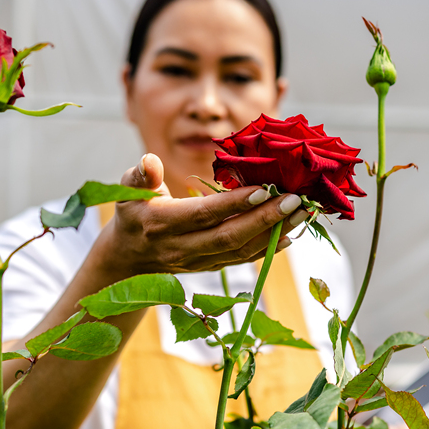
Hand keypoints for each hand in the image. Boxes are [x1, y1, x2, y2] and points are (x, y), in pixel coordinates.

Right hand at [95, 153, 308, 274]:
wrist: (129, 259)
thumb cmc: (133, 214)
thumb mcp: (126, 192)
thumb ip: (139, 176)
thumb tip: (149, 161)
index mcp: (163, 224)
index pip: (205, 214)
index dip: (235, 203)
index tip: (265, 189)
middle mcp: (183, 248)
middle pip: (230, 236)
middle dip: (267, 219)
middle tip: (296, 199)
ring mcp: (200, 262)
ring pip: (242, 250)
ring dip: (275, 233)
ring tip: (302, 213)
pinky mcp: (212, 268)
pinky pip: (244, 260)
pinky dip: (269, 248)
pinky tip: (291, 233)